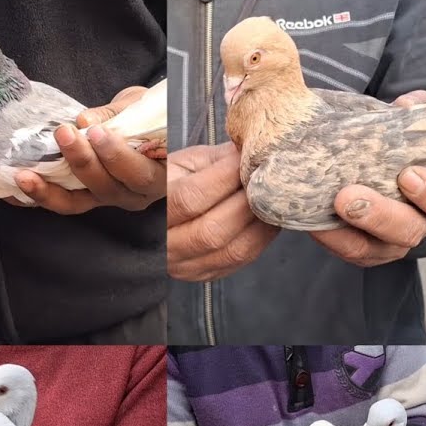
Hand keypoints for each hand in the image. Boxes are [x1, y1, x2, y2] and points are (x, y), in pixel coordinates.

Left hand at [14, 86, 165, 213]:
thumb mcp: (141, 107)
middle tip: (63, 134)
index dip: (117, 157)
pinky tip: (14, 188)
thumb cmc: (151, 116)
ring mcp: (106, 198)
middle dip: (82, 162)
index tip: (96, 133)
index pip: (139, 174)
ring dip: (49, 189)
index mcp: (158, 175)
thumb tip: (84, 122)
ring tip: (24, 174)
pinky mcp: (85, 197)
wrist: (148, 127)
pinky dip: (36, 196)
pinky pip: (60, 201)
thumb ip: (116, 115)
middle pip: (107, 188)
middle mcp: (133, 194)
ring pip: (78, 202)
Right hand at [166, 143, 277, 280]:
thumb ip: (217, 158)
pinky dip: (259, 240)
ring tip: (271, 201)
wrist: (157, 215)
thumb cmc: (171, 181)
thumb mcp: (185, 162)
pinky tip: (267, 220)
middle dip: (246, 204)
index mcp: (153, 209)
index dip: (223, 178)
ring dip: (259, 225)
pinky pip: (238, 262)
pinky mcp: (202, 273)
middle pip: (213, 231)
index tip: (244, 161)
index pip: (190, 198)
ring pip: (230, 251)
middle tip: (265, 183)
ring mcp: (183, 264)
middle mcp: (164, 244)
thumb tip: (251, 151)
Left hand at [313, 90, 425, 266]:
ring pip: (375, 247)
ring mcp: (391, 243)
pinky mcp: (364, 250)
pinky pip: (347, 249)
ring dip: (351, 227)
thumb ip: (415, 115)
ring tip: (333, 202)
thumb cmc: (407, 150)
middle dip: (381, 215)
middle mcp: (421, 224)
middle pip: (410, 231)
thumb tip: (408, 104)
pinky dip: (330, 235)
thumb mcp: (415, 129)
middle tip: (351, 195)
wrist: (382, 171)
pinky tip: (312, 218)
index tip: (409, 174)